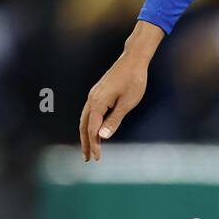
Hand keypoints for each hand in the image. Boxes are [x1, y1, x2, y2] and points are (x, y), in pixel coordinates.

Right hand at [78, 22, 163, 160]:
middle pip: (84, 125)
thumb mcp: (127, 103)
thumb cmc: (134, 81)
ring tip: (90, 148)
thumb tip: (103, 136)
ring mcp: (94, 95)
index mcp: (98, 103)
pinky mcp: (98, 92)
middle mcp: (92, 99)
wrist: (133, 59)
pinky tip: (95, 130)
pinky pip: (90, 112)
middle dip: (85, 143)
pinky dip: (90, 124)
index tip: (97, 158)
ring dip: (86, 134)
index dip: (94, 145)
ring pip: (85, 119)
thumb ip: (114, 120)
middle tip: (87, 159)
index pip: (92, 129)